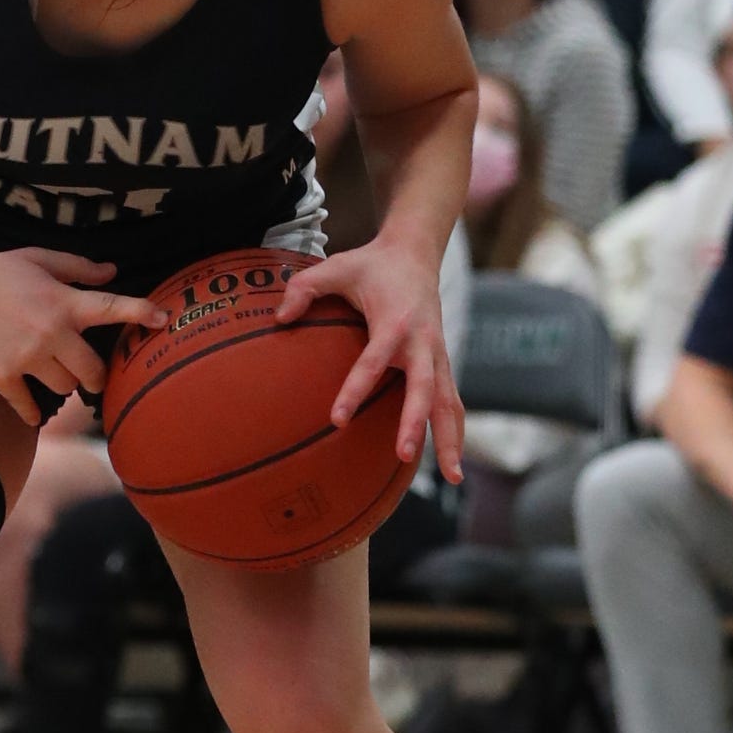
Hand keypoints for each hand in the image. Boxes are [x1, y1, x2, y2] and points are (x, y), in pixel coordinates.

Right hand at [0, 250, 169, 423]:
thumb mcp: (38, 259)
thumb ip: (78, 268)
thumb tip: (111, 272)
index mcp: (63, 303)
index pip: (111, 309)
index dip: (141, 313)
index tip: (164, 320)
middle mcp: (50, 334)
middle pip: (91, 370)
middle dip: (95, 374)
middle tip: (92, 374)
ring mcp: (25, 358)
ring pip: (63, 386)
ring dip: (62, 382)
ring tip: (51, 374)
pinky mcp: (1, 375)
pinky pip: (26, 405)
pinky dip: (32, 412)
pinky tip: (34, 414)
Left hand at [277, 238, 462, 479]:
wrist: (415, 254)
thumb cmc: (370, 265)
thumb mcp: (334, 266)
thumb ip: (304, 288)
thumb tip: (278, 319)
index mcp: (394, 322)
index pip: (373, 361)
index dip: (355, 390)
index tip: (336, 420)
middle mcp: (422, 341)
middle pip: (423, 387)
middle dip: (415, 422)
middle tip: (403, 454)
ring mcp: (437, 354)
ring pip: (448, 401)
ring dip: (450, 438)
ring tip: (452, 478)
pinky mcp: (441, 363)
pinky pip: (450, 401)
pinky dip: (453, 430)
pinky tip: (450, 464)